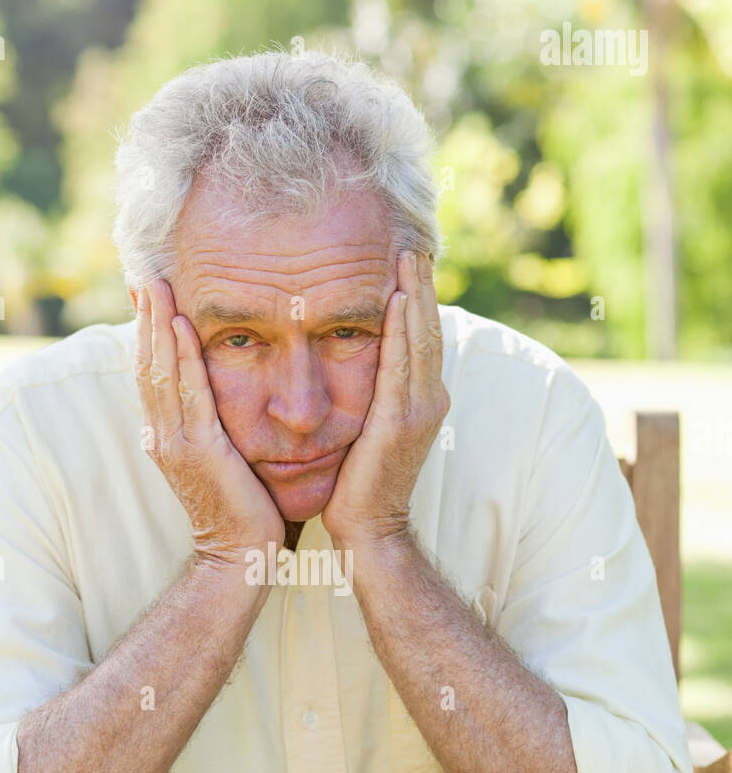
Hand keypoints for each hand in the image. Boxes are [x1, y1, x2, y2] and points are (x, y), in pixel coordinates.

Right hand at [135, 279, 284, 564]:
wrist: (240, 555)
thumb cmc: (240, 509)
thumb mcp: (221, 457)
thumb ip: (214, 425)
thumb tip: (219, 396)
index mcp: (165, 435)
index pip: (151, 374)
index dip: (147, 334)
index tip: (149, 297)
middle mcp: (162, 435)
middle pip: (147, 365)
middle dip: (146, 320)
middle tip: (147, 276)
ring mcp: (176, 443)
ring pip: (160, 372)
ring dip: (158, 326)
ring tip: (158, 287)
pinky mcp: (200, 450)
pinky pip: (189, 394)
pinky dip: (182, 357)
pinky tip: (182, 326)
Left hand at [321, 250, 447, 549]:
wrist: (367, 531)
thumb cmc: (357, 485)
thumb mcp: (364, 429)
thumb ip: (366, 396)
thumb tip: (345, 364)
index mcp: (418, 398)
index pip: (419, 335)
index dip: (416, 297)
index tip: (405, 259)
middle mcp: (427, 399)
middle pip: (427, 327)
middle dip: (421, 284)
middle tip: (413, 241)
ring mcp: (420, 409)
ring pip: (421, 338)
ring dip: (416, 294)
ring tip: (409, 255)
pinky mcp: (402, 422)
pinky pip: (403, 364)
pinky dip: (403, 329)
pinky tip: (397, 299)